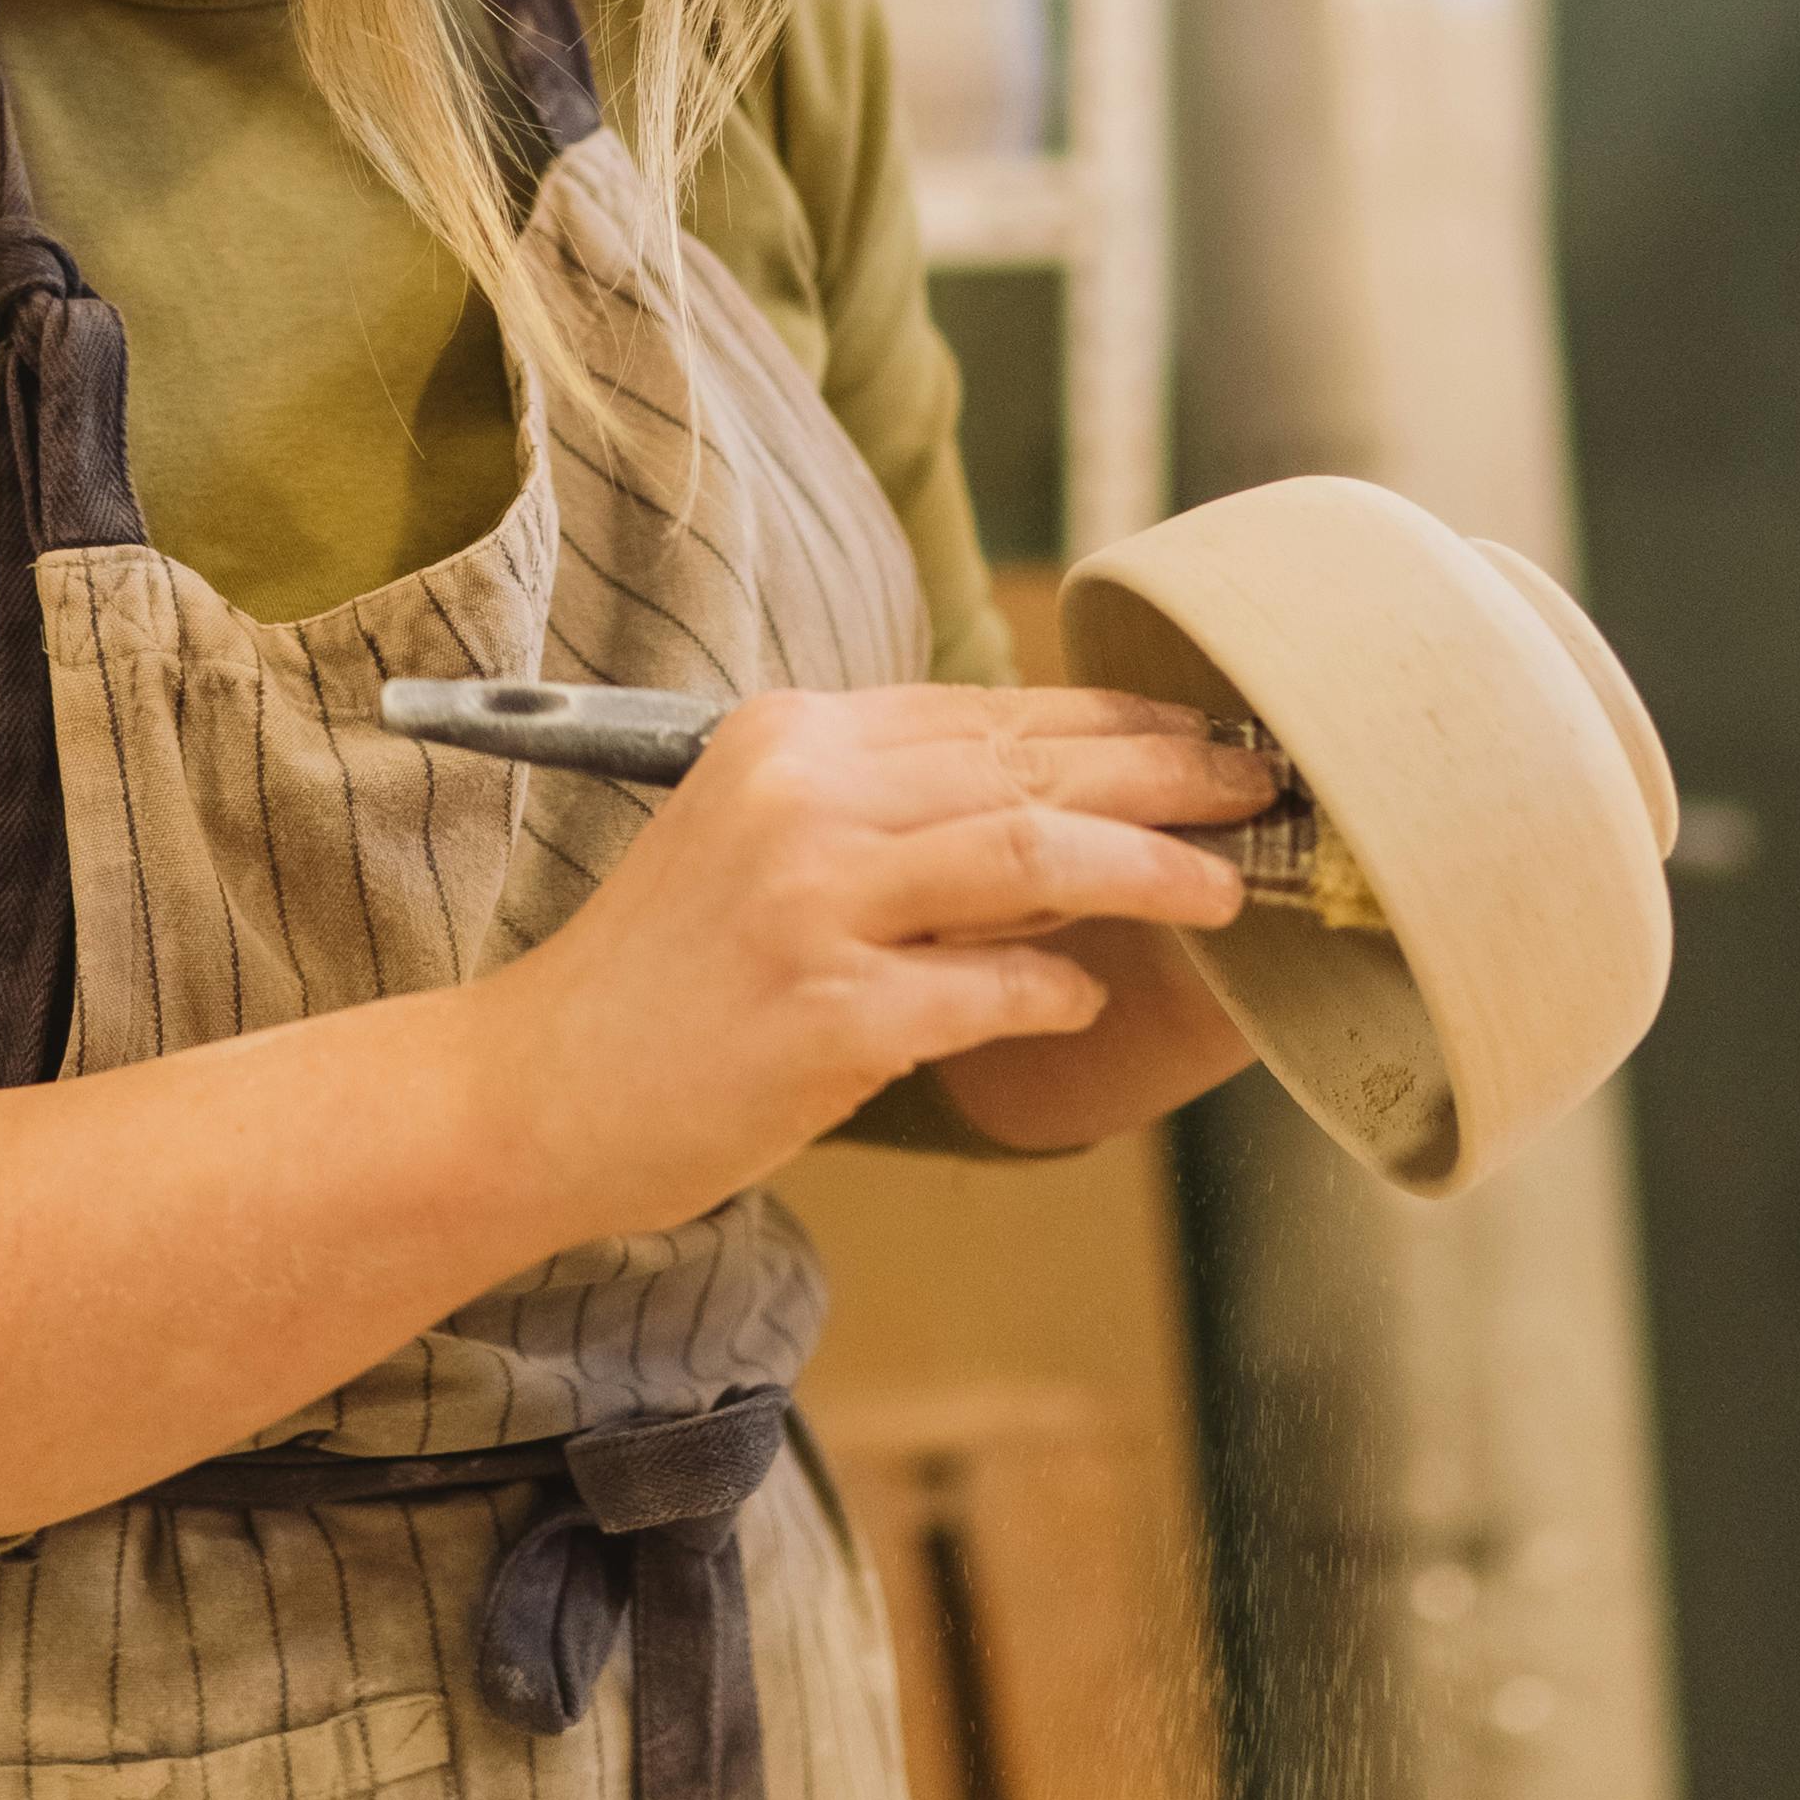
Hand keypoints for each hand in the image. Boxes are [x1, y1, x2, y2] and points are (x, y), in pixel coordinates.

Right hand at [467, 682, 1272, 1225]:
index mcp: (789, 737)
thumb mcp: (761, 846)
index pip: (989, 710)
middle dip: (1170, 778)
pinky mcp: (825, 1013)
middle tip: (1266, 789)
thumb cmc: (662, 980)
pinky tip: (1087, 999)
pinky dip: (1056, 992)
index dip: (1117, 724)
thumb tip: (1062, 821)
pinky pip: (990, 989)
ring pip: (1031, 856)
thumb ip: (892, 816)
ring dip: (1150, 871)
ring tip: (1228, 890)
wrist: (533, 1089)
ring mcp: (810, 903)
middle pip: (1030, 764)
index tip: (1208, 738)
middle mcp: (801, 797)